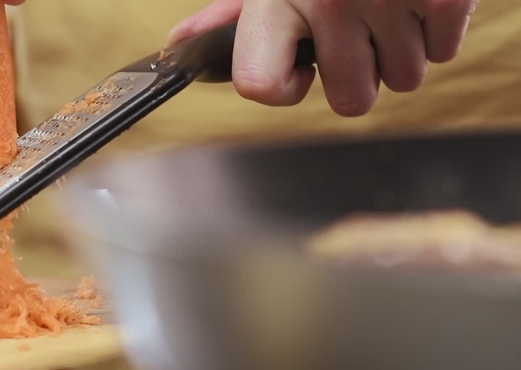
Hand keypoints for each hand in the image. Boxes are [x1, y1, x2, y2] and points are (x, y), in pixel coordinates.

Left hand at [170, 0, 477, 116]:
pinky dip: (435, 29)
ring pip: (403, 79)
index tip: (296, 72)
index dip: (282, 89)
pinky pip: (443, 52)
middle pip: (351, 101)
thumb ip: (234, 12)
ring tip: (388, 3)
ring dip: (399, 50)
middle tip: (357, 31)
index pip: (258, 85)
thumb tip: (183, 42)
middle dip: (358, 75)